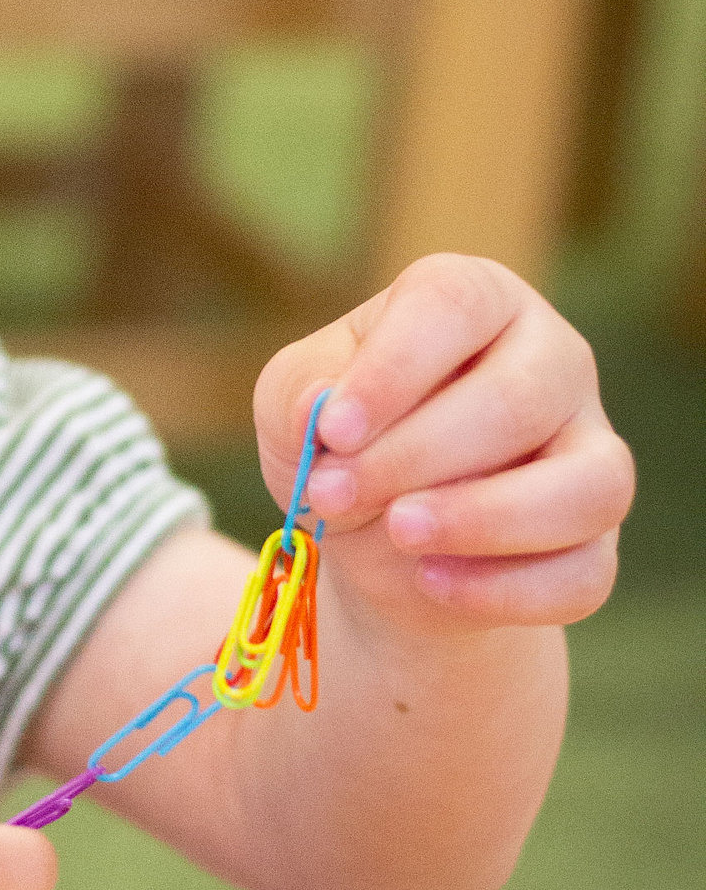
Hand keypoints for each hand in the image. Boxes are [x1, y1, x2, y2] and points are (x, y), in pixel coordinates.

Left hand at [256, 255, 632, 636]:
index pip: (454, 305)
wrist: (375, 542)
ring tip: (398, 533)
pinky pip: (585, 573)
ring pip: (588, 486)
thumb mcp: (293, 402)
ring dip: (484, 519)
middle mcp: (553, 361)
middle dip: (414, 456)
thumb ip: (300, 393)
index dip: (392, 368)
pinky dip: (506, 589)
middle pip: (517, 399)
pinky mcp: (596, 542)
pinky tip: (431, 581)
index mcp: (477, 300)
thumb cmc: (340, 445)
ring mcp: (591, 451)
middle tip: (333, 494)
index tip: (332, 431)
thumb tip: (319, 407)